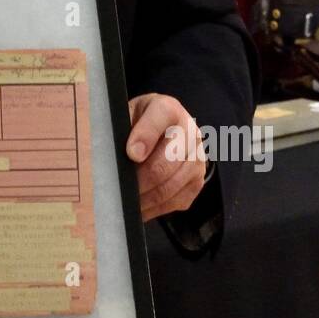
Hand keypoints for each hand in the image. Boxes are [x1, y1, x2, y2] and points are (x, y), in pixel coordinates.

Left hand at [126, 94, 206, 222]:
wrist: (161, 128)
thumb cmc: (136, 123)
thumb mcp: (126, 114)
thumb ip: (123, 128)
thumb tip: (127, 153)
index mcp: (168, 109)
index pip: (159, 120)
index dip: (144, 138)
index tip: (130, 154)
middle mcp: (190, 131)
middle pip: (167, 162)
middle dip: (141, 179)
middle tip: (121, 190)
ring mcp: (198, 158)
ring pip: (171, 186)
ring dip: (146, 198)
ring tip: (126, 203)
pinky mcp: (197, 181)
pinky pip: (177, 200)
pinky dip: (155, 208)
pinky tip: (138, 207)